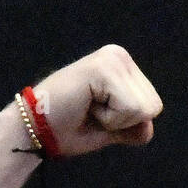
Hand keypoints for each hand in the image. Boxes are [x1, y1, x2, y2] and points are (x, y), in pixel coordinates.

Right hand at [28, 44, 162, 156]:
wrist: (34, 131)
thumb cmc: (69, 129)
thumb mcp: (113, 128)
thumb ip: (135, 124)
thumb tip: (148, 124)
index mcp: (123, 66)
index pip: (153, 107)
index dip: (127, 123)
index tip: (96, 114)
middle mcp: (120, 56)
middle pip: (153, 107)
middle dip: (123, 122)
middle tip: (90, 112)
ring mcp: (112, 58)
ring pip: (143, 109)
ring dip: (115, 120)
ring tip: (87, 108)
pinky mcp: (103, 68)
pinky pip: (130, 109)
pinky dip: (110, 119)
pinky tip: (85, 105)